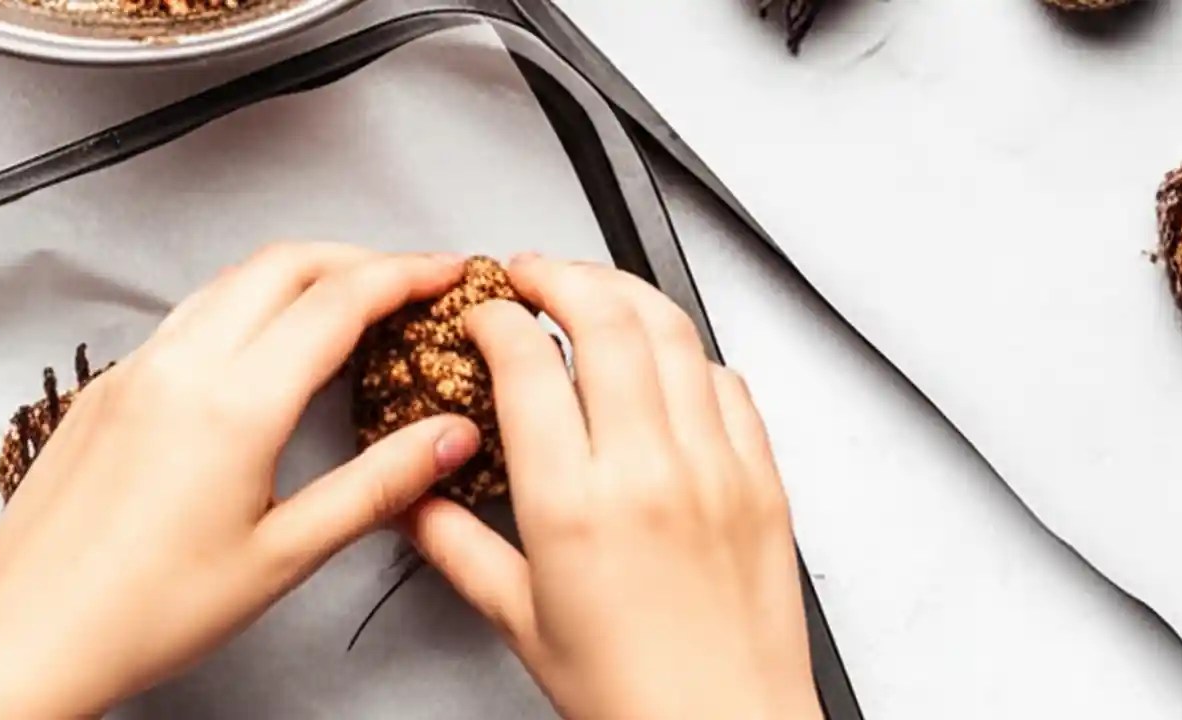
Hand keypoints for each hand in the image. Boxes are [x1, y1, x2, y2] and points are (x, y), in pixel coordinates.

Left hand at [0, 244, 479, 718]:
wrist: (33, 636)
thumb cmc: (150, 611)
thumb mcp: (287, 554)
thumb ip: (380, 485)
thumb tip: (452, 437)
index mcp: (234, 404)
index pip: (338, 301)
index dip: (405, 274)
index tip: (446, 271)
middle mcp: (181, 366)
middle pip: (285, 264)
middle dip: (358, 258)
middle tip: (408, 282)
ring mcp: (137, 368)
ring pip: (234, 280)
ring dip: (301, 274)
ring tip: (347, 306)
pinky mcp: (109, 385)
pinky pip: (191, 313)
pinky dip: (249, 304)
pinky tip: (267, 347)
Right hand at [402, 255, 821, 719]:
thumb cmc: (635, 693)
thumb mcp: (522, 621)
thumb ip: (458, 549)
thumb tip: (421, 506)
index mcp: (575, 505)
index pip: (529, 364)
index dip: (498, 318)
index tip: (484, 314)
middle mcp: (648, 470)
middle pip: (606, 317)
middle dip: (560, 273)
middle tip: (534, 272)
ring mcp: (714, 464)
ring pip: (673, 331)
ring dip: (626, 291)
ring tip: (597, 289)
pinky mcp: (760, 475)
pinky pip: (728, 382)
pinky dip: (690, 352)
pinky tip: (669, 360)